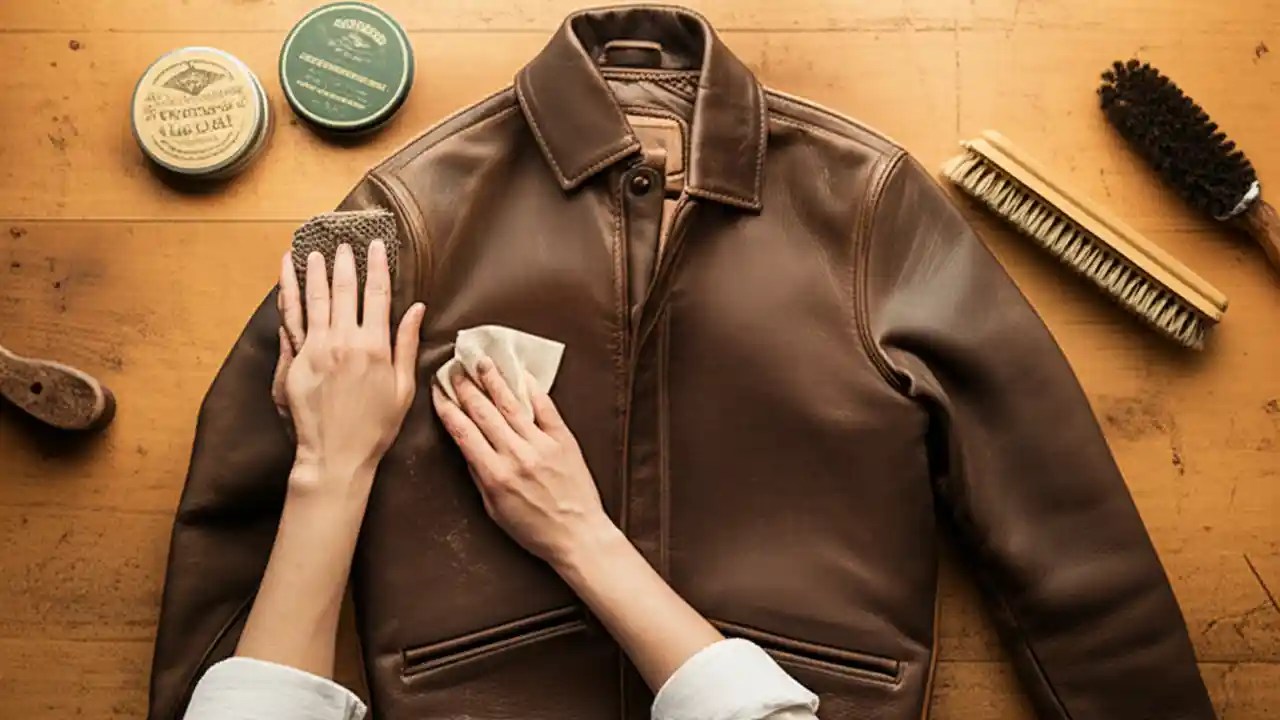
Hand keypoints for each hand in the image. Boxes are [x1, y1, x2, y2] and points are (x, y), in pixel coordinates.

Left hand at [273, 241, 425, 491]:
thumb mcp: (403, 388)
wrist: (336, 455)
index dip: (378, 267)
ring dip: (316, 271)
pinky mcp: (297, 359)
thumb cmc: (376, 427)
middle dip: (346, 262)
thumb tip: (416, 308)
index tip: (378, 246)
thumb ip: (406, 344)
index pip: (378, 295)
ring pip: (317, 298)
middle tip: (346, 242)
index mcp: (376, 348)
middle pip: (345, 290)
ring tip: (316, 250)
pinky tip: (287, 275)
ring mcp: (318, 349)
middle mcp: (346, 342)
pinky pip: (292, 318)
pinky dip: (289, 293)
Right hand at [431, 360, 615, 566]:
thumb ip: (479, 477)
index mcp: (495, 475)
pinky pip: (545, 408)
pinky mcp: (563, 440)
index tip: (438, 391)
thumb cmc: (535, 529)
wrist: (578, 535)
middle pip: (484, 412)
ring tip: (482, 361)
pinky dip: (531, 389)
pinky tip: (520, 373)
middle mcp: (516, 455)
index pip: (463, 432)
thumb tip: (468, 447)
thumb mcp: (494, 510)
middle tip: (454, 368)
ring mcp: (541, 444)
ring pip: (511, 404)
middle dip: (466, 388)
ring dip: (493, 380)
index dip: (448, 408)